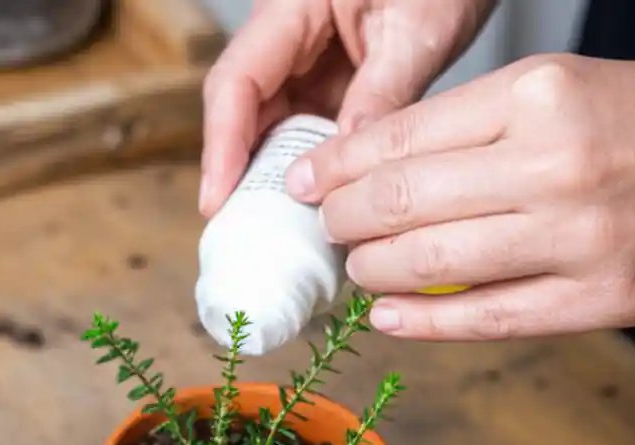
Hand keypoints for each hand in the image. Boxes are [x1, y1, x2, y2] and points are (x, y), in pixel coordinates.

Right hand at [199, 0, 494, 216]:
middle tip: (243, 232)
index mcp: (290, 9)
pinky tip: (320, 206)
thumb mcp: (417, 30)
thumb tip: (348, 162)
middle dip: (240, 172)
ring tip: (278, 231)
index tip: (218, 198)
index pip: (237, 82)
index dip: (222, 145)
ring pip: (274, 127)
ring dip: (276, 176)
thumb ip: (382, 93)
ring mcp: (305, 61)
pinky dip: (311, 168)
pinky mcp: (330, 82)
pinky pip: (309, 130)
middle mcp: (286, 37)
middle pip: (243, 111)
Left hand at [287, 54, 634, 339]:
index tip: (306, 181)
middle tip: (326, 225)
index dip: (335, 166)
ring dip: (371, 270)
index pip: (399, 137)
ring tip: (358, 267)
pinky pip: (483, 318)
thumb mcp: (569, 85)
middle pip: (399, 201)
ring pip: (427, 263)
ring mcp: (575, 237)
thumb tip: (379, 166)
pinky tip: (388, 318)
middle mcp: (552, 163)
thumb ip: (476, 124)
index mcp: (539, 95)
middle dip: (342, 219)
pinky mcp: (598, 299)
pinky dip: (421, 322)